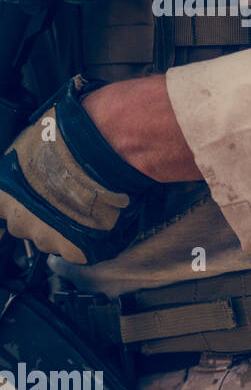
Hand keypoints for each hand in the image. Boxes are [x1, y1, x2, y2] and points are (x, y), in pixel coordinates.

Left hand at [0, 78, 158, 263]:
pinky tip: (96, 220)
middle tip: (65, 200)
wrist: (101, 151)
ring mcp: (45, 237)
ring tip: (85, 208)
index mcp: (4, 194)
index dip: (17, 205)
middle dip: (43, 216)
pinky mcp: (73, 249)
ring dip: (66, 228)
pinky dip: (87, 240)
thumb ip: (24, 166)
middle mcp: (18, 219)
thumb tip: (32, 165)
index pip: (1, 209)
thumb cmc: (68, 139)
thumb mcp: (30, 143)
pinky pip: (79, 250)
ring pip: (53, 239)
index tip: (30, 201)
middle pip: (27, 226)